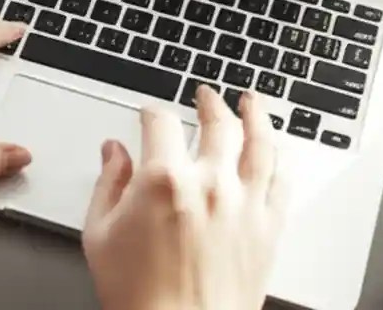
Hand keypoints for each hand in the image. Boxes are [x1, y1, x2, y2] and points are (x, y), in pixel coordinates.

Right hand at [83, 86, 287, 309]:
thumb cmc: (138, 296)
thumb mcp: (100, 234)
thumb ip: (107, 184)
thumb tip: (113, 152)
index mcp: (163, 180)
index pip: (159, 122)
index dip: (151, 112)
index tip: (150, 114)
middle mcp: (210, 184)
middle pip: (217, 122)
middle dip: (209, 102)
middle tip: (206, 94)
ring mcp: (245, 204)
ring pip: (260, 142)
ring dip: (256, 114)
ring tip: (252, 101)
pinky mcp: (268, 227)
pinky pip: (282, 181)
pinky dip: (280, 158)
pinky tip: (276, 150)